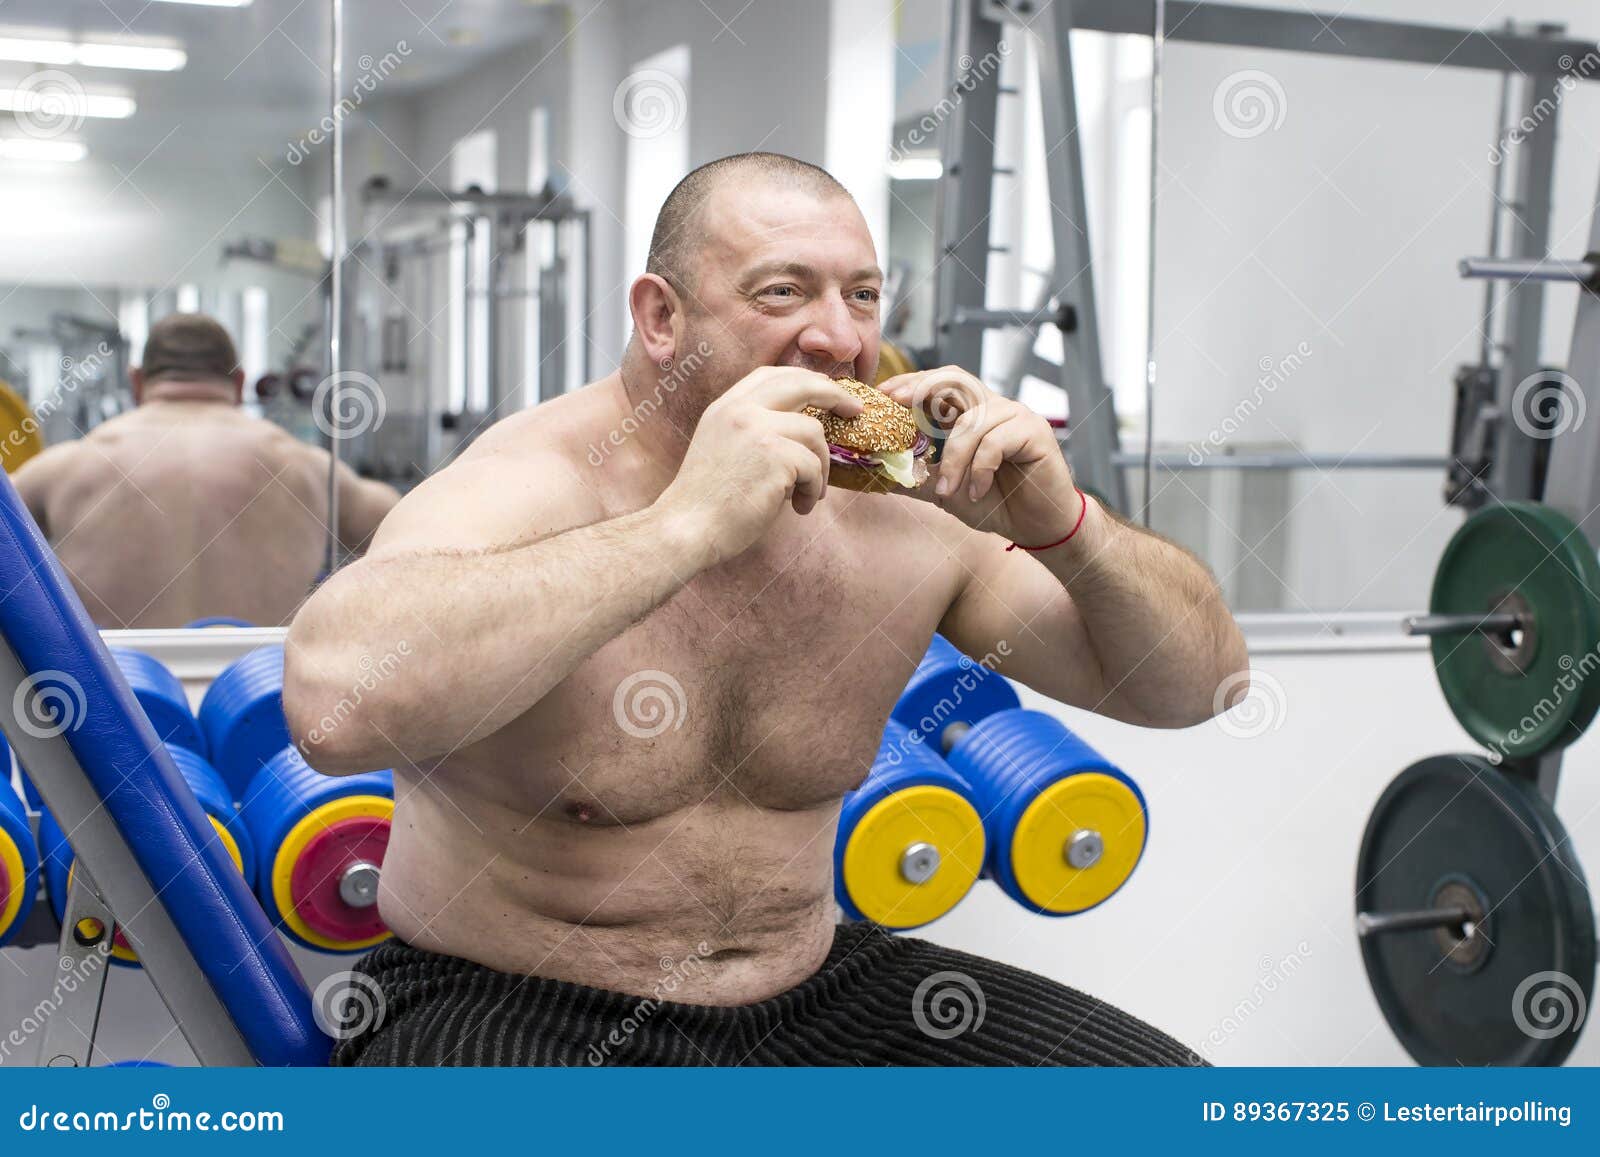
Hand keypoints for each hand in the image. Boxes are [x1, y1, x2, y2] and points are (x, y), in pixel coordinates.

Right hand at [654, 366, 862, 563]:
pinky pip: (813, 466)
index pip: (772, 375)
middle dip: (835, 395)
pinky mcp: (774, 455)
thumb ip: (752, 430)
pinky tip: (799, 507)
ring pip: (814, 432)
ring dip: (821, 466)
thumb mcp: (722, 447)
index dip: (805, 380)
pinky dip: (813, 489)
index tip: (827, 392)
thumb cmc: (708, 501)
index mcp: (727, 406)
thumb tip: (803, 429)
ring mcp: (757, 429)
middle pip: (802, 384)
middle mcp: (741, 410)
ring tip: (808, 493)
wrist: (686, 528)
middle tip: (854, 411)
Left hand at [878, 366, 1079, 545]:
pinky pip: (996, 442)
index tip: (883, 393)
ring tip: (946, 490)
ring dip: (953, 458)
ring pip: (972, 421)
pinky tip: (977, 492)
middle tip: (896, 402)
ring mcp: (1016, 417)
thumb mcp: (944, 491)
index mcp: (972, 415)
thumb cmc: (996, 504)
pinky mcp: (1035, 432)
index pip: (940, 383)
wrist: (1038, 529)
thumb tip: (875, 469)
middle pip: (956, 379)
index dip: (912, 382)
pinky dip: (979, 468)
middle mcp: (994, 408)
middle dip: (922, 387)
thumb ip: (916, 476)